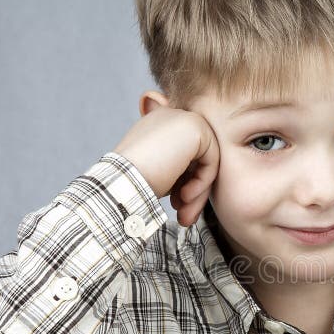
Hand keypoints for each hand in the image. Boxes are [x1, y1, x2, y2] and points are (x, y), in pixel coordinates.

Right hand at [112, 104, 219, 226]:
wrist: (121, 182)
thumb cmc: (133, 186)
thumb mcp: (159, 174)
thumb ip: (178, 170)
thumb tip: (194, 183)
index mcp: (158, 124)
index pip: (185, 157)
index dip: (183, 184)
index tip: (177, 206)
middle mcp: (170, 115)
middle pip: (198, 159)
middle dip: (194, 192)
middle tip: (185, 218)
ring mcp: (184, 118)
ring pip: (206, 162)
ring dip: (198, 193)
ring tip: (186, 217)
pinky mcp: (196, 127)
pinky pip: (211, 160)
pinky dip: (202, 183)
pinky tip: (185, 197)